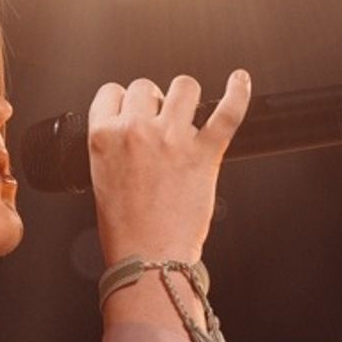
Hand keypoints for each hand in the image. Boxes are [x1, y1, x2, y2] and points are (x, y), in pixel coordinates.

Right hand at [86, 69, 251, 266]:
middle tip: (159, 124)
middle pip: (146, 87)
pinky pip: (227, 111)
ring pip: (184, 87)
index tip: (132, 110)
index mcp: (104, 137)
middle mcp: (136, 131)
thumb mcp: (101, 179)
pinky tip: (240, 81)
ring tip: (188, 113)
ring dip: (186, 97)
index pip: (112, 92)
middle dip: (153, 101)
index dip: (124, 100)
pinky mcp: (205, 153)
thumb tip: (133, 127)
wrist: (148, 260)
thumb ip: (114, 147)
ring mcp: (172, 139)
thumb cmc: (125, 230)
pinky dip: (238, 93)